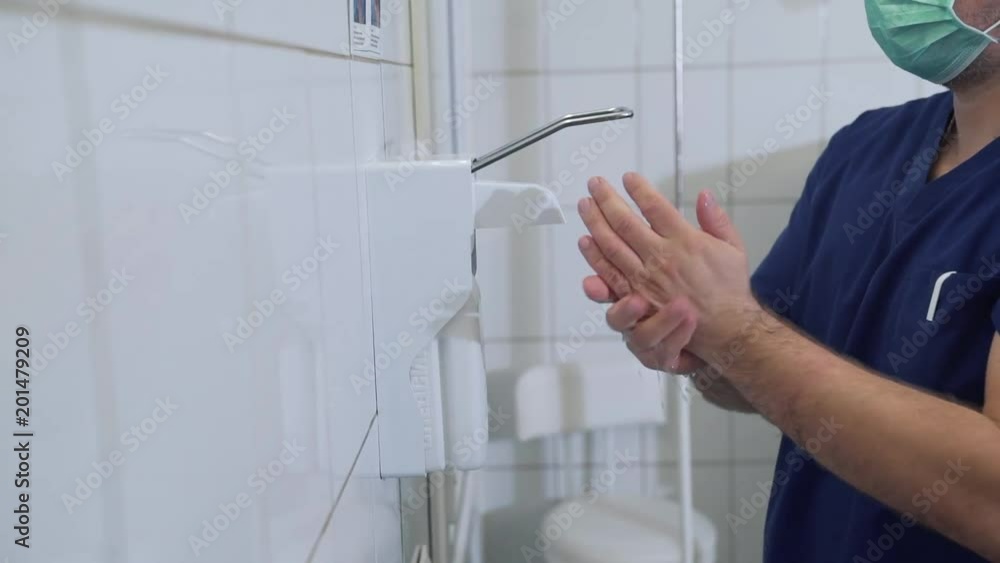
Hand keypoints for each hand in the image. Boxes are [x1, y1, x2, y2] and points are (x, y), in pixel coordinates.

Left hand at [578, 173, 758, 357]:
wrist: (726, 327)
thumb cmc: (729, 287)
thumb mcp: (733, 248)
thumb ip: (716, 220)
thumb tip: (704, 194)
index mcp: (685, 240)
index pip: (655, 207)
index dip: (638, 189)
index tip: (628, 177)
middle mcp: (661, 256)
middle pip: (625, 222)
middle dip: (607, 199)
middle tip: (595, 184)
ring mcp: (645, 277)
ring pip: (612, 245)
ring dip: (595, 222)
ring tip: (585, 204)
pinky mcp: (636, 296)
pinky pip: (610, 274)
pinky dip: (595, 257)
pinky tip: (585, 241)